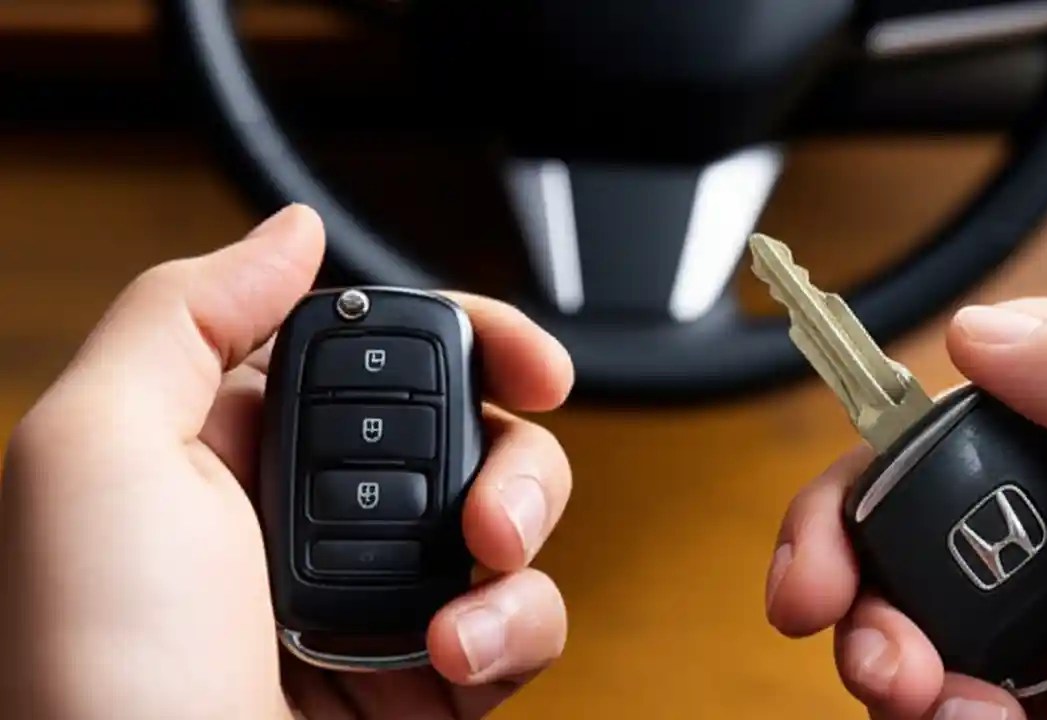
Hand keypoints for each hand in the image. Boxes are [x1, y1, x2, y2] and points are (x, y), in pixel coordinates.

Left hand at [0, 205, 574, 719]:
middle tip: (496, 502)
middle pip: (468, 428)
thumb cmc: (92, 669)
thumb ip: (188, 313)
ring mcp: (378, 599)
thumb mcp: (94, 452)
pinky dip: (516, 628)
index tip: (524, 360)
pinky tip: (457, 654)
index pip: (379, 352)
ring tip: (479, 572)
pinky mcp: (430, 677)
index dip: (465, 339)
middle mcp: (314, 517)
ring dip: (520, 535)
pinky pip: (521, 621)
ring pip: (513, 519)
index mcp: (234, 444)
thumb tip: (293, 235)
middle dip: (512, 451)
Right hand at [764, 298, 1046, 718]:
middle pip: (914, 543)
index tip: (826, 544)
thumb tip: (978, 333)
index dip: (873, 481)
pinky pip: (956, 714)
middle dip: (855, 576)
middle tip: (830, 616)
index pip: (956, 441)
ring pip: (918, 638)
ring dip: (888, 660)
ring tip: (913, 692)